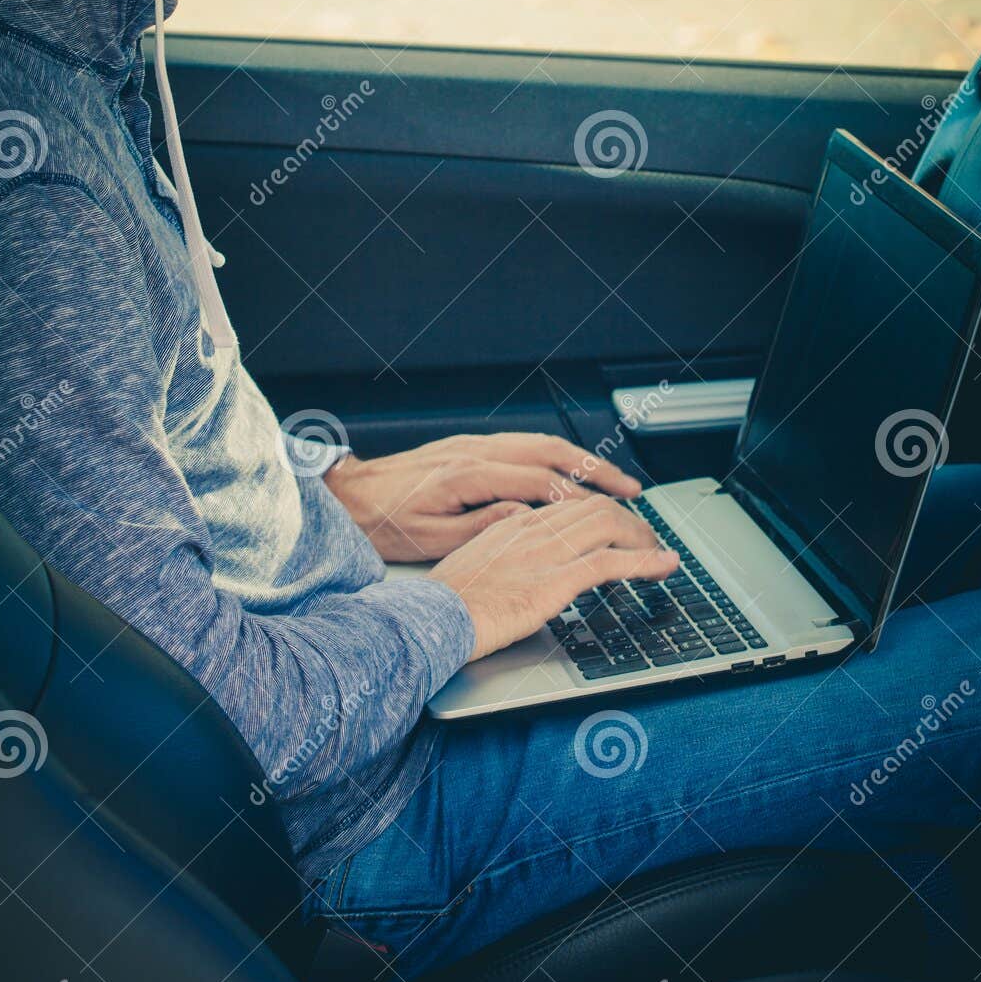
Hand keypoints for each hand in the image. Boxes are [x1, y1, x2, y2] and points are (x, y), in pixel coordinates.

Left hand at [323, 431, 641, 561]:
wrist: (349, 494)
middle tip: (631, 490)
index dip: (578, 498)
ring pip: (541, 444)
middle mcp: (476, 451)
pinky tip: (570, 471)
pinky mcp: (468, 449)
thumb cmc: (383, 521)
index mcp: (468, 473)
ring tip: (612, 479)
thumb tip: (523, 518)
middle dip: (596, 470)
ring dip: (581, 459)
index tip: (611, 514)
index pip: (538, 481)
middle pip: (550, 452)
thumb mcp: (428, 538)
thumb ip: (478, 527)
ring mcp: (473, 445)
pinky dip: (556, 456)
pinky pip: (525, 445)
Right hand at [431, 495, 679, 659]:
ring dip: (644, 537)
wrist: (428, 619)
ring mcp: (544, 553)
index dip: (601, 513)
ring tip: (662, 553)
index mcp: (511, 524)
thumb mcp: (473, 568)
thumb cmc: (442, 604)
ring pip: (609, 525)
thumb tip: (523, 569)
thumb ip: (503, 560)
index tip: (618, 526)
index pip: (568, 505)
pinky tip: (664, 566)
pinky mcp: (554, 580)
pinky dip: (645, 561)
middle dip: (631, 522)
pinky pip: (611, 562)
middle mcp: (531, 529)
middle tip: (649, 540)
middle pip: (595, 508)